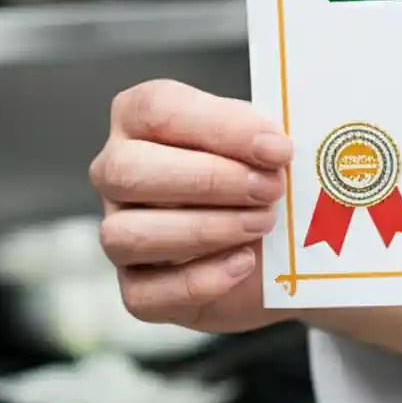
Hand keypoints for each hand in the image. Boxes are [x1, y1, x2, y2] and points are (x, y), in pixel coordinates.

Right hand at [90, 79, 293, 333]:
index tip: (277, 148)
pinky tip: (244, 263)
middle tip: (270, 188)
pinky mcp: (138, 289)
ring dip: (205, 229)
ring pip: (126, 234)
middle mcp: (118, 172)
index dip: (220, 127)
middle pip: (127, 170)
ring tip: (263, 223)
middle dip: (209, 180)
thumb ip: (266, 136)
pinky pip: (146, 293)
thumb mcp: (269, 142)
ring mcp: (120, 232)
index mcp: (142, 118)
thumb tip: (275, 148)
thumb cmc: (266, 175)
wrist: (283, 244)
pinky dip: (201, 281)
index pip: (157, 109)